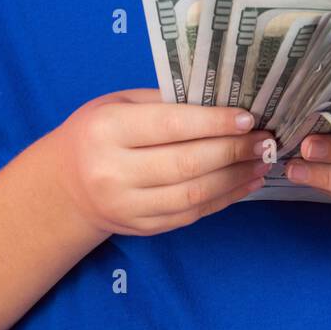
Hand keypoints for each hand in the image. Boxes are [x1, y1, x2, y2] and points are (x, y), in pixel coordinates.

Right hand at [53, 89, 265, 236]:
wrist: (65, 187)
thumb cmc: (98, 133)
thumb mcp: (118, 104)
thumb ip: (164, 102)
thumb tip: (224, 101)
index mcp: (107, 130)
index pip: (171, 125)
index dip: (215, 123)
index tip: (248, 119)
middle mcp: (113, 171)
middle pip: (188, 163)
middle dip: (234, 150)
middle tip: (266, 140)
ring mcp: (127, 205)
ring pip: (194, 193)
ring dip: (236, 177)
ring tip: (262, 161)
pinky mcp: (142, 228)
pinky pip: (192, 214)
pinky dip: (224, 198)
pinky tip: (245, 182)